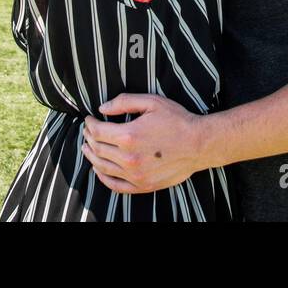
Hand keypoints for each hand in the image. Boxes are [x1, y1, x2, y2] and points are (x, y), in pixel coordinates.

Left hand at [81, 93, 208, 193]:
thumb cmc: (177, 120)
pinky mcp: (143, 185)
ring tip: (87, 148)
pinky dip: (102, 177)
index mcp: (128, 135)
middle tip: (87, 130)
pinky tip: (98, 169)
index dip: (89, 124)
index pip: (97, 131)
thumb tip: (102, 108)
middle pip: (97, 148)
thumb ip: (124, 102)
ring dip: (91, 156)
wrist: (199, 144)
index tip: (89, 119)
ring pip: (102, 167)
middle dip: (89, 137)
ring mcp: (135, 174)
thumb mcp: (152, 102)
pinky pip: (115, 185)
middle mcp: (128, 158)